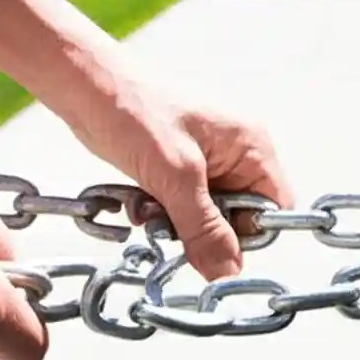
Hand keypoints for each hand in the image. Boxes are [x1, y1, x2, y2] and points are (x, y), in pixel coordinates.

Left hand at [64, 83, 292, 281]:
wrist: (85, 86)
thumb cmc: (134, 113)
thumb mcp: (174, 178)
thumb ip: (204, 229)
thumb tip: (228, 273)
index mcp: (250, 145)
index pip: (274, 208)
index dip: (249, 234)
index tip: (213, 245)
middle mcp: (235, 153)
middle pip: (239, 217)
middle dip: (203, 229)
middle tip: (172, 225)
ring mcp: (206, 161)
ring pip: (206, 217)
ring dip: (177, 222)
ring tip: (149, 206)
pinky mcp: (178, 168)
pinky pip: (182, 207)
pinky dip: (161, 211)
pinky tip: (139, 200)